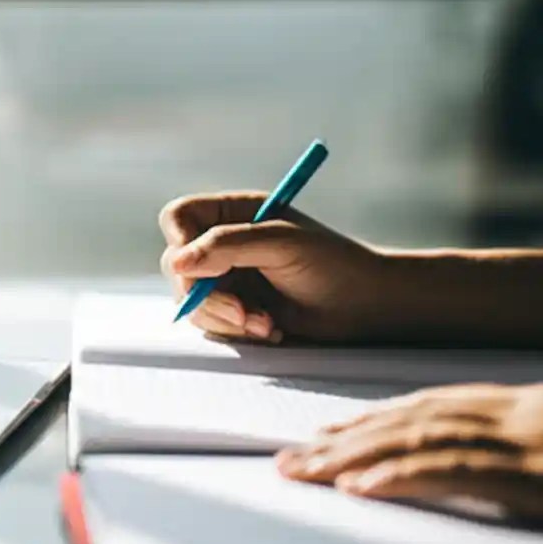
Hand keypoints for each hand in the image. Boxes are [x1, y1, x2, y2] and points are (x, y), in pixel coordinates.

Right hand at [158, 191, 390, 342]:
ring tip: (267, 324)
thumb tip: (177, 262)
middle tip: (242, 311)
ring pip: (191, 300)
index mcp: (233, 212)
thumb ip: (227, 246)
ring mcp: (225, 278)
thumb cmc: (333, 264)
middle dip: (208, 294)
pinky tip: (271, 329)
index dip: (179, 240)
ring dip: (226, 318)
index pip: (179, 217)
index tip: (190, 267)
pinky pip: (210, 323)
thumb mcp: (281, 244)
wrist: (365, 307)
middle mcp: (222, 243)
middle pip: (178, 265)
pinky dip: (237, 331)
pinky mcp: (232, 309)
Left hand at [277, 383, 542, 519]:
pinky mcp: (528, 474)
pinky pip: (452, 472)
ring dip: (352, 455)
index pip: (427, 409)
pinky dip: (401, 475)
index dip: (371, 419)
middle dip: (342, 441)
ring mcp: (515, 442)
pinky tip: (359, 487)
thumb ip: (513, 445)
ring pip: (414, 441)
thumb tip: (475, 454)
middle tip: (289, 459)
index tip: (326, 432)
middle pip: (406, 424)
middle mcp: (506, 416)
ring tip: (304, 470)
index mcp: (512, 408)